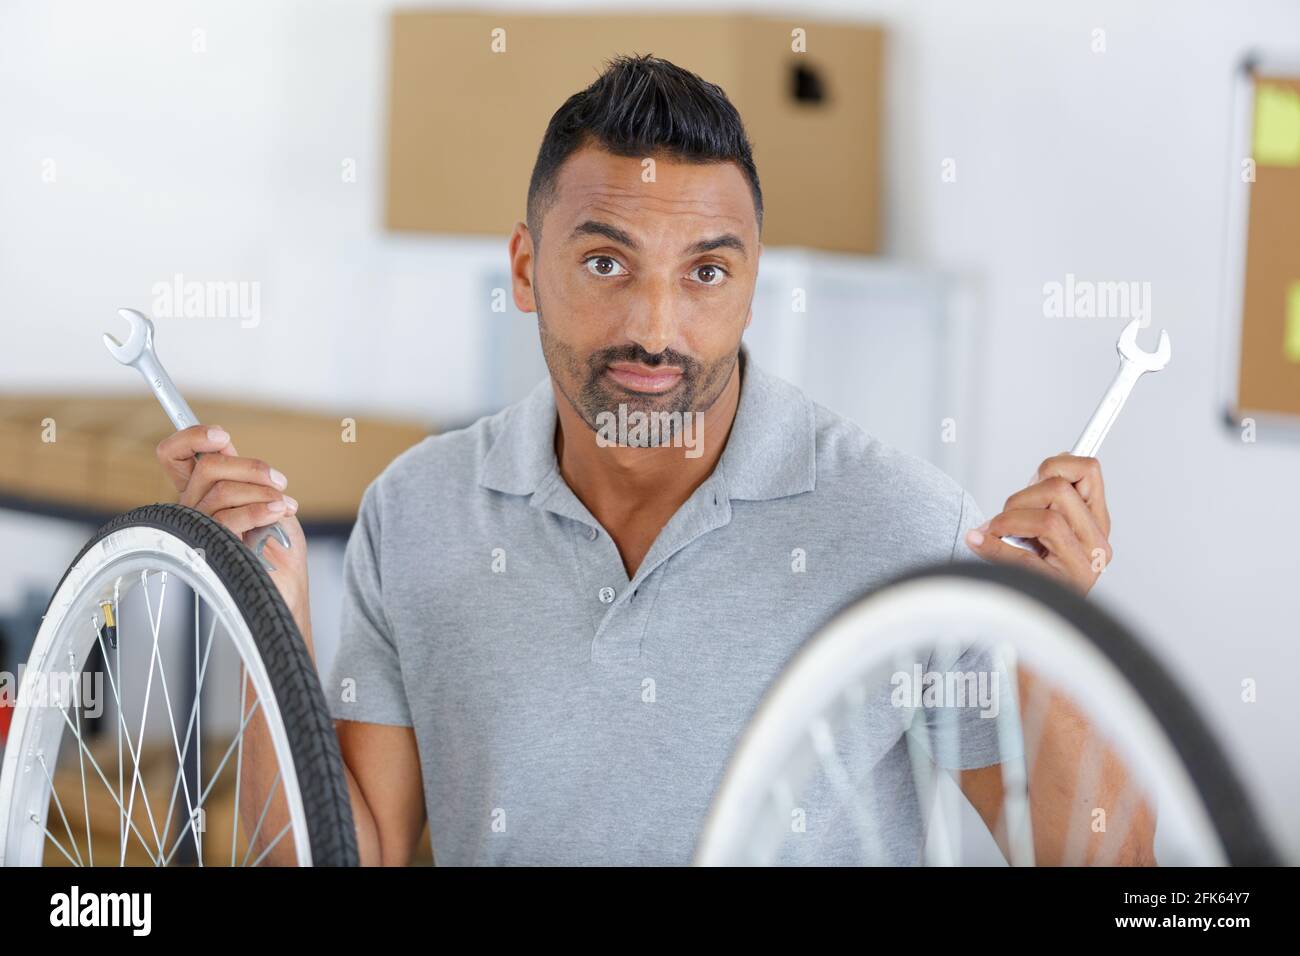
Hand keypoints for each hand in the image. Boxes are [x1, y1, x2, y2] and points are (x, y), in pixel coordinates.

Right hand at [155, 425, 311, 635]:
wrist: (286, 586)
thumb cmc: (276, 543)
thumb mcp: (265, 495)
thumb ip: (242, 472)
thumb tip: (223, 444)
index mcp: (201, 490)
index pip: (173, 456)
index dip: (190, 438)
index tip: (221, 435)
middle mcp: (192, 508)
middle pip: (207, 467)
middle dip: (251, 467)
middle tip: (279, 481)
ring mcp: (197, 528)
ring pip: (221, 490)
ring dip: (263, 492)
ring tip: (285, 505)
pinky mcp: (210, 547)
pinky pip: (229, 516)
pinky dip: (261, 509)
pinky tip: (280, 512)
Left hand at [964, 453, 1112, 595]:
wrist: (1041, 622)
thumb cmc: (1041, 573)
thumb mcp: (1047, 529)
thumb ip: (1048, 499)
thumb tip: (1049, 467)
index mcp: (1097, 522)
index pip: (1089, 470)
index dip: (1057, 463)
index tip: (1035, 476)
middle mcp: (1097, 541)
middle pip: (1059, 489)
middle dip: (1021, 496)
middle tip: (1007, 516)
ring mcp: (1083, 564)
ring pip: (1047, 517)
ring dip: (1009, 519)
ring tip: (1001, 533)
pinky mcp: (1061, 584)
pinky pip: (1023, 554)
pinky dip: (993, 544)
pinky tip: (979, 542)